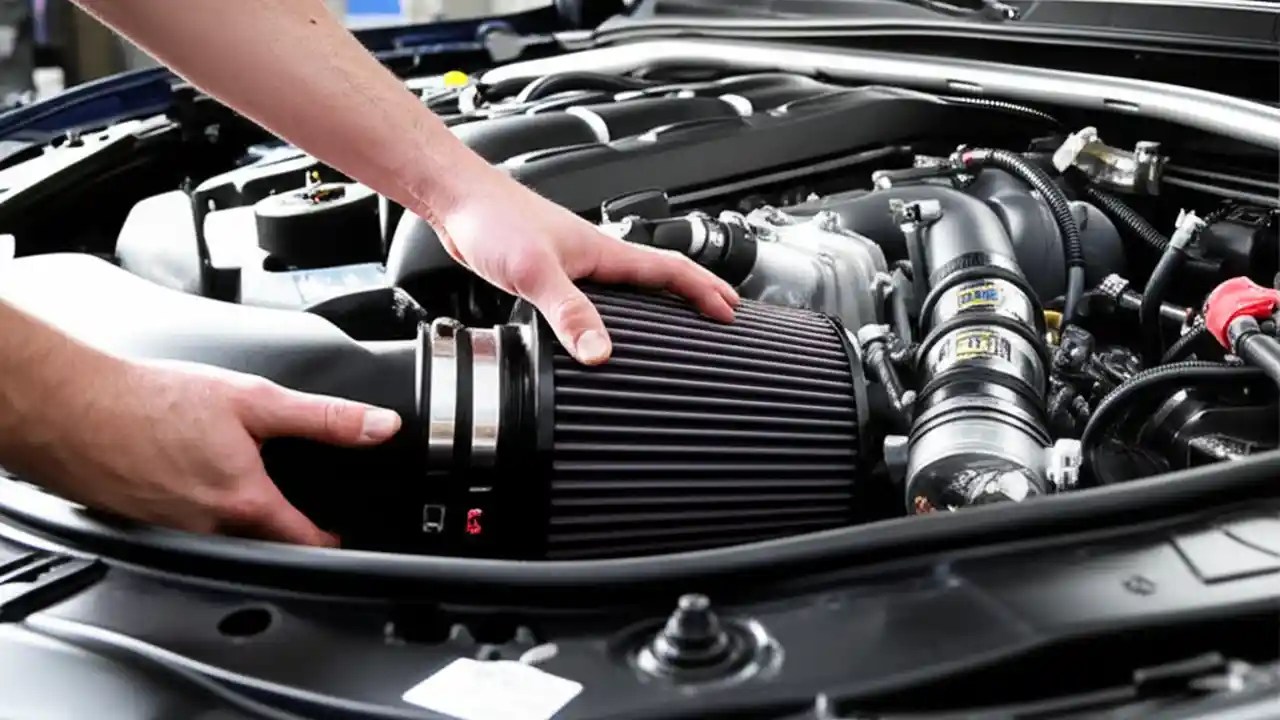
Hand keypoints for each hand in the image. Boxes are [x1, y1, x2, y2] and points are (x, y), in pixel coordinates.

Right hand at [11, 356, 400, 546]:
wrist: (73, 411)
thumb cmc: (152, 403)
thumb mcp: (255, 400)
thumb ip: (324, 417)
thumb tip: (379, 426)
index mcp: (245, 504)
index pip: (306, 543)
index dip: (330, 538)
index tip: (339, 533)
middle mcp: (212, 530)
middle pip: (266, 543)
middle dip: (285, 527)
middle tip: (297, 506)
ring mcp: (177, 533)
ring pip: (225, 538)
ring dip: (240, 518)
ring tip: (243, 483)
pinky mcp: (147, 525)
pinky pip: (188, 527)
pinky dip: (200, 508)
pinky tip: (192, 475)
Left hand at [431, 164, 739, 363]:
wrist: (457, 200)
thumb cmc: (494, 220)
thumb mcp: (536, 272)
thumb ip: (570, 312)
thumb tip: (600, 353)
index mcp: (604, 250)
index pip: (670, 268)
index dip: (704, 290)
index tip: (730, 310)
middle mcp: (595, 253)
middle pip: (660, 274)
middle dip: (694, 294)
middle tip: (720, 314)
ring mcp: (574, 261)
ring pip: (631, 283)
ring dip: (660, 298)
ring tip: (677, 320)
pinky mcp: (550, 270)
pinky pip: (599, 292)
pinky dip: (618, 307)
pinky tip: (604, 321)